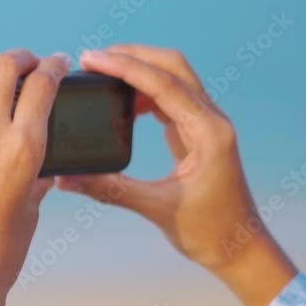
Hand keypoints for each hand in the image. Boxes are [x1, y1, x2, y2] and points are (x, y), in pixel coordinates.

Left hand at [0, 50, 70, 305]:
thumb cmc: (0, 255)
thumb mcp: (31, 211)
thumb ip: (38, 178)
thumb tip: (46, 167)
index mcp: (24, 150)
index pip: (42, 85)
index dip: (53, 66)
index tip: (57, 63)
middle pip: (2, 68)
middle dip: (19, 58)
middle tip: (24, 64)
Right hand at [57, 45, 296, 305]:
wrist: (239, 249)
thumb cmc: (208, 231)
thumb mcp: (155, 208)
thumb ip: (109, 189)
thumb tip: (65, 179)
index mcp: (207, 132)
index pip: (163, 84)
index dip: (125, 67)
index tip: (92, 59)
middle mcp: (211, 120)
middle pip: (172, 66)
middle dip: (133, 56)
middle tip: (93, 58)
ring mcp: (206, 124)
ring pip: (173, 78)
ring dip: (138, 69)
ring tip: (101, 74)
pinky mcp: (197, 133)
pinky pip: (170, 98)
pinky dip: (144, 91)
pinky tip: (121, 101)